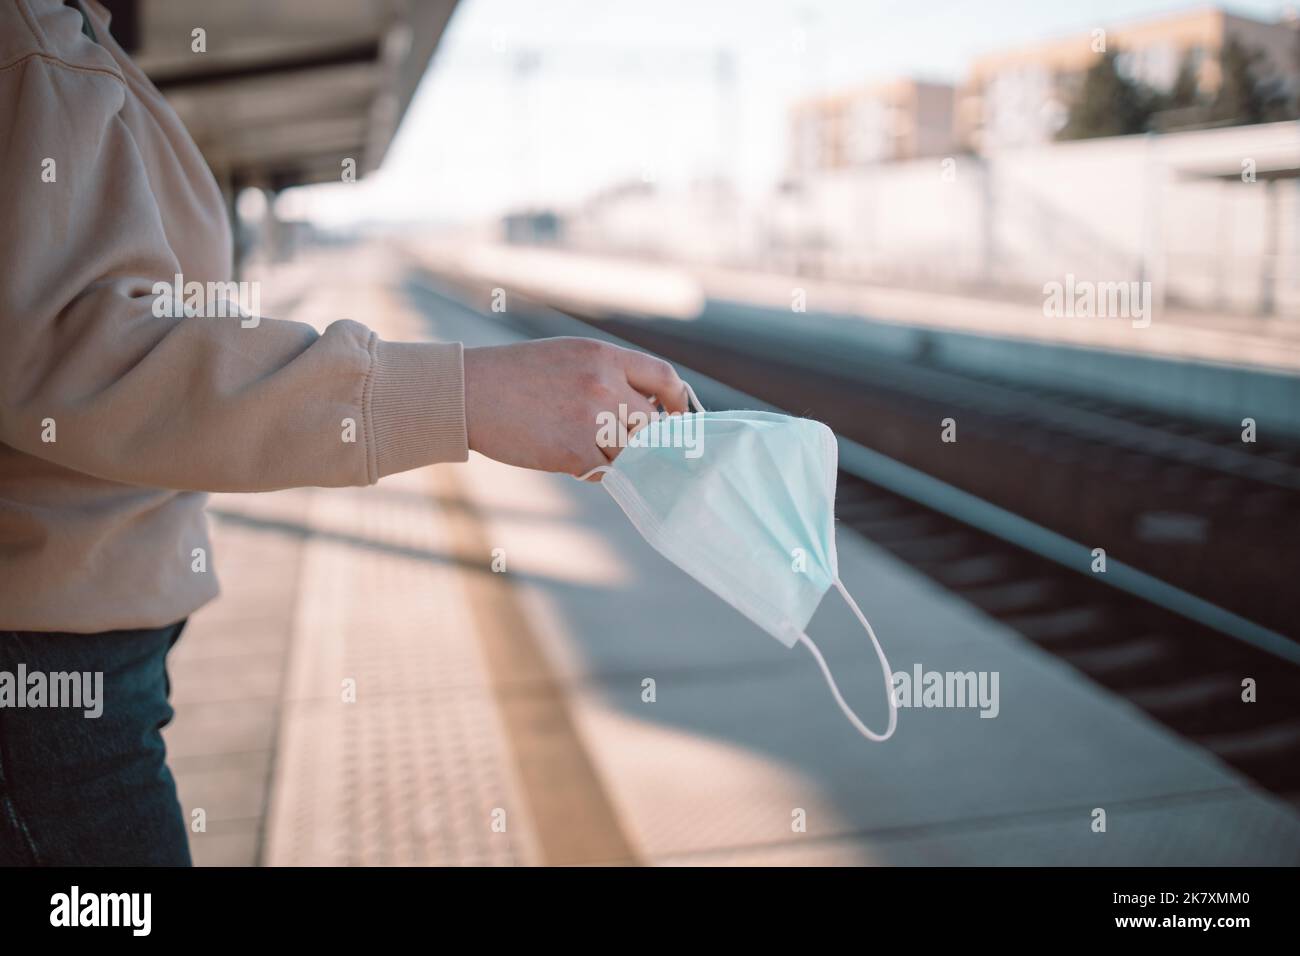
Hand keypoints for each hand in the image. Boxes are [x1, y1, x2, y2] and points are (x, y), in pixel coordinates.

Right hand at [463, 337, 689, 477]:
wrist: (470, 393)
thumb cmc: (518, 376)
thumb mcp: (570, 356)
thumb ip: (611, 374)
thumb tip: (651, 408)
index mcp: (604, 357)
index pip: (664, 378)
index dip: (679, 402)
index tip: (676, 416)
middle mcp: (604, 385)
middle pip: (652, 423)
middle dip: (644, 436)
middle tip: (619, 438)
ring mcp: (591, 420)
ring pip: (631, 451)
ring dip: (616, 455)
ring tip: (584, 444)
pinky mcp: (574, 452)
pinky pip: (605, 470)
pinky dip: (593, 469)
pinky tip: (568, 456)